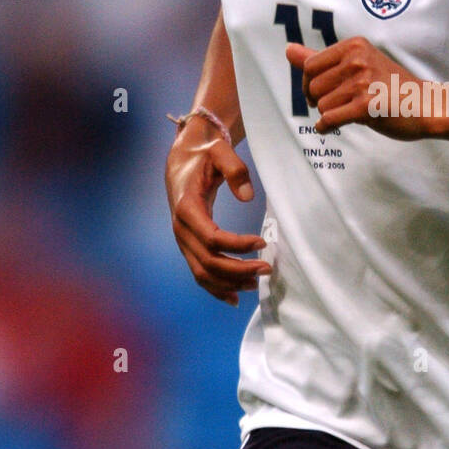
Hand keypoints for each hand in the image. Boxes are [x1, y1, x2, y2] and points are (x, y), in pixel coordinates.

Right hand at [165, 119, 271, 305]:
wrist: (182, 161)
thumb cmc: (204, 155)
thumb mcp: (220, 151)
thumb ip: (234, 169)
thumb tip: (248, 197)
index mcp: (187, 207)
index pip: (212, 237)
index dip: (237, 245)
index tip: (262, 242)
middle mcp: (180, 229)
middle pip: (208, 261)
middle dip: (237, 269)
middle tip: (267, 268)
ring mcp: (182, 240)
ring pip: (202, 272)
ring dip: (229, 282)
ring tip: (256, 284)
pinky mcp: (188, 245)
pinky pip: (199, 273)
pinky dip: (215, 288)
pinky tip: (234, 298)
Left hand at [285, 36, 448, 139]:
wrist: (426, 106)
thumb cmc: (391, 86)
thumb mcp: (358, 65)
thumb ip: (321, 59)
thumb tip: (288, 50)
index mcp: (354, 46)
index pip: (309, 65)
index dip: (310, 83)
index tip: (322, 92)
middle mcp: (357, 60)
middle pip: (312, 86)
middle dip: (319, 100)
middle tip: (337, 105)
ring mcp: (362, 82)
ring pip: (321, 105)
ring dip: (329, 114)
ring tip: (348, 112)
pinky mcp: (366, 106)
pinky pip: (330, 119)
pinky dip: (326, 126)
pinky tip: (332, 126)